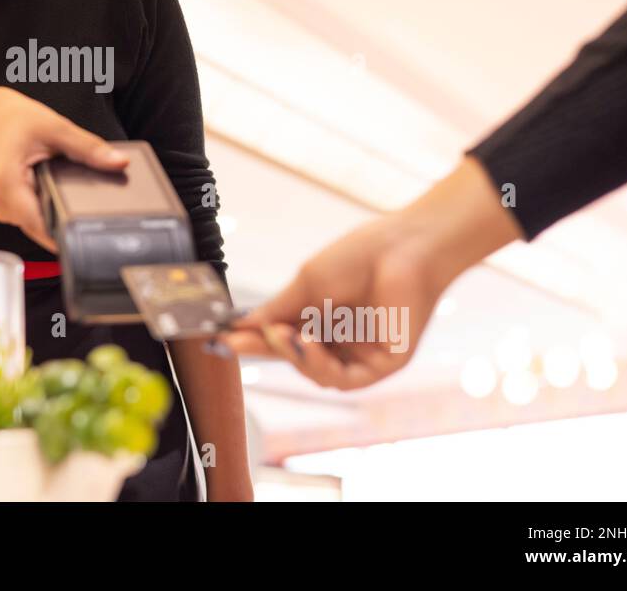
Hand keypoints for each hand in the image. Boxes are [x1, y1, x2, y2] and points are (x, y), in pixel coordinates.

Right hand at [0, 87, 128, 251]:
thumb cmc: (18, 121)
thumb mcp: (57, 128)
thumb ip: (89, 148)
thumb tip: (120, 162)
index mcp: (9, 184)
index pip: (41, 225)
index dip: (69, 231)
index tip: (94, 229)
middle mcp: (3, 204)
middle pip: (44, 229)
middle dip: (68, 220)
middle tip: (89, 201)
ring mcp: (5, 211)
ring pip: (41, 227)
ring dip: (58, 214)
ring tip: (65, 187)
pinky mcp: (11, 212)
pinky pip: (37, 220)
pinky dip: (50, 209)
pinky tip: (55, 191)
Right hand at [220, 156, 520, 389]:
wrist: (404, 246)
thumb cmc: (359, 256)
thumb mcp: (306, 284)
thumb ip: (276, 309)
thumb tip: (239, 326)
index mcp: (325, 318)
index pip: (286, 337)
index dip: (256, 341)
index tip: (222, 340)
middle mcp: (344, 339)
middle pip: (298, 359)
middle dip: (270, 351)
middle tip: (245, 339)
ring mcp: (365, 353)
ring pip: (319, 375)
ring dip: (296, 358)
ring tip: (283, 335)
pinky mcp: (385, 364)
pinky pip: (346, 379)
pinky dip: (320, 366)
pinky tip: (308, 344)